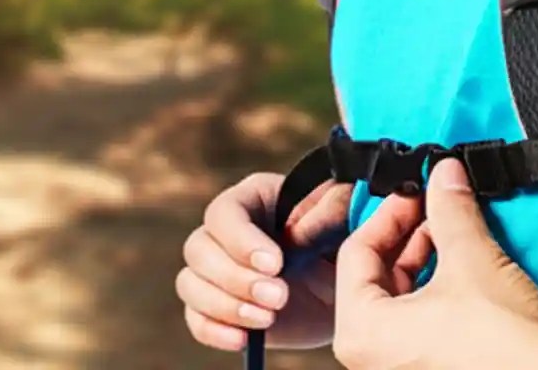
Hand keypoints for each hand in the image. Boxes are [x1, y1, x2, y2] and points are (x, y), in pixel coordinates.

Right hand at [177, 172, 352, 351]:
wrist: (347, 289)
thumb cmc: (345, 243)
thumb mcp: (346, 220)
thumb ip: (330, 211)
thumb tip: (300, 226)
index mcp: (253, 198)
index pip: (224, 212)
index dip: (242, 240)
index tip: (276, 264)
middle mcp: (226, 232)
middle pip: (199, 249)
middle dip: (235, 278)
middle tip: (279, 297)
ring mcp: (217, 271)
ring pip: (190, 284)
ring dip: (224, 305)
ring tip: (268, 318)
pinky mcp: (219, 309)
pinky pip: (195, 319)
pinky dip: (213, 331)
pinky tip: (243, 339)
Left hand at [333, 159, 537, 368]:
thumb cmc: (501, 344)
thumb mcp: (470, 259)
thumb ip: (450, 210)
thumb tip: (444, 176)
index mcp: (361, 331)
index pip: (356, 252)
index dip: (389, 214)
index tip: (415, 194)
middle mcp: (371, 356)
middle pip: (374, 275)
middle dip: (408, 236)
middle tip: (435, 209)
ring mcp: (398, 366)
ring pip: (397, 298)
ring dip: (424, 260)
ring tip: (454, 234)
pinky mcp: (428, 369)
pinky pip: (417, 321)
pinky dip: (435, 290)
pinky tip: (463, 269)